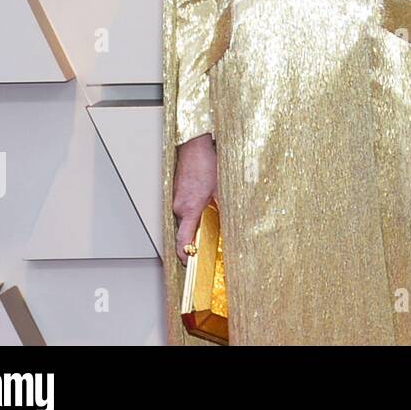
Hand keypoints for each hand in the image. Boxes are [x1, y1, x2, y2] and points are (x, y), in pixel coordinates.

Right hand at [173, 133, 218, 264]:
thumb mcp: (222, 188)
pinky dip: (193, 213)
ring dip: (196, 223)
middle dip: (196, 238)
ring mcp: (176, 199)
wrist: (195, 146)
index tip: (190, 263)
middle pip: (185, 231)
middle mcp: (179, 206)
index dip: (185, 255)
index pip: (182, 240)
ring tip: (210, 221)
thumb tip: (233, 223)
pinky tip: (206, 205)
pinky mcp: (178, 193)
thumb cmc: (207, 164)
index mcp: (189, 209)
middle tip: (209, 245)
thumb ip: (226, 208)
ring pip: (185, 219)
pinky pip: (184, 209)